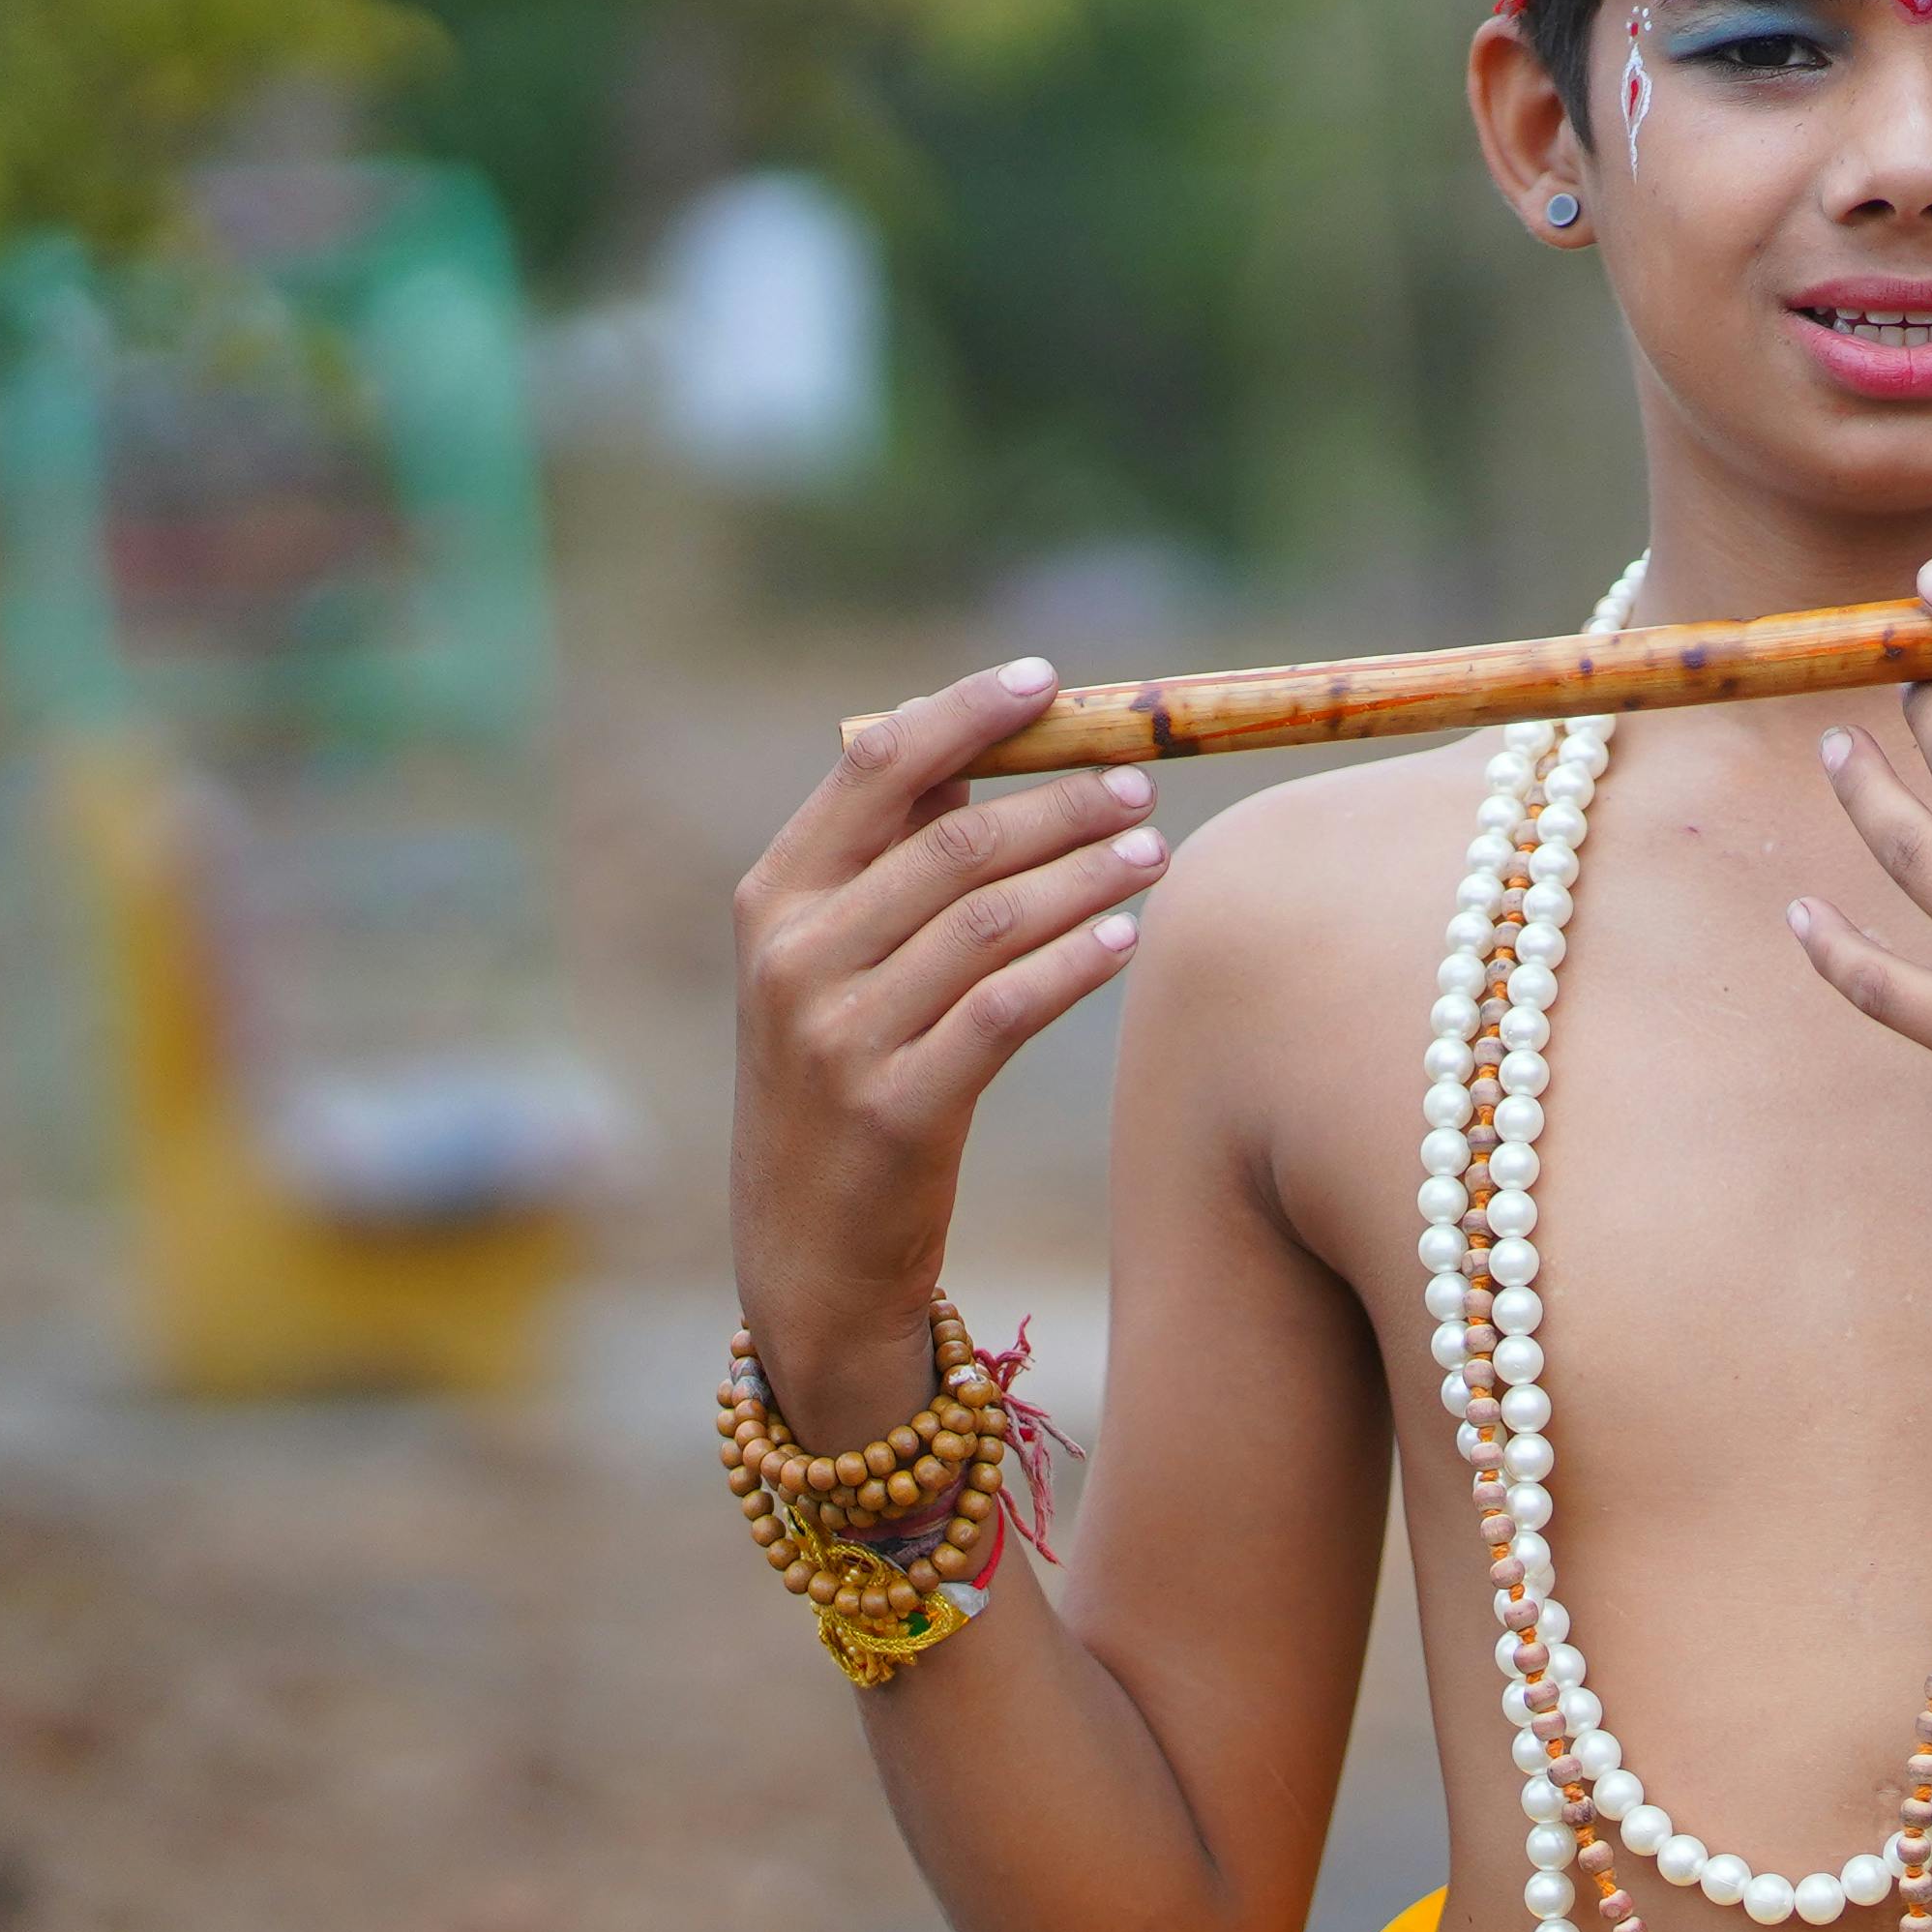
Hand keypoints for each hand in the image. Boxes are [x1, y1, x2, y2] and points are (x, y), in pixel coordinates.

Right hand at [729, 660, 1166, 1443]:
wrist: (804, 1251)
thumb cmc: (840, 1082)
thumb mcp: (826, 968)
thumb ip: (882, 864)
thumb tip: (969, 748)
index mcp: (773, 898)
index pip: (873, 766)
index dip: (966, 712)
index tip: (1049, 680)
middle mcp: (794, 956)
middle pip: (952, 838)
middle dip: (1061, 801)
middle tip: (1141, 784)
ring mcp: (838, 1035)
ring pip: (990, 920)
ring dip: (1087, 875)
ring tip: (1157, 853)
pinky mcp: (896, 1110)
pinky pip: (1004, 1011)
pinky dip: (1073, 965)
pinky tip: (1128, 939)